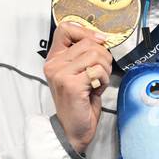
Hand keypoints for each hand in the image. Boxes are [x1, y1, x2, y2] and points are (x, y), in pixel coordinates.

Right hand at [43, 21, 112, 153]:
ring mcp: (60, 74)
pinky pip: (97, 71)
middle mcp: (53, 64)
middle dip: (103, 57)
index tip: (99, 43)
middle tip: (99, 74)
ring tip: (97, 83)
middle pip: (88, 42)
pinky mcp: (71, 84)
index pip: (66, 28)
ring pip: (95, 55)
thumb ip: (85, 54)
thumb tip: (101, 38)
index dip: (87, 32)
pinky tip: (96, 90)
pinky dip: (103, 80)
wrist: (73, 130)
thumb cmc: (80, 103)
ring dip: (104, 70)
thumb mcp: (80, 73)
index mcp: (54, 58)